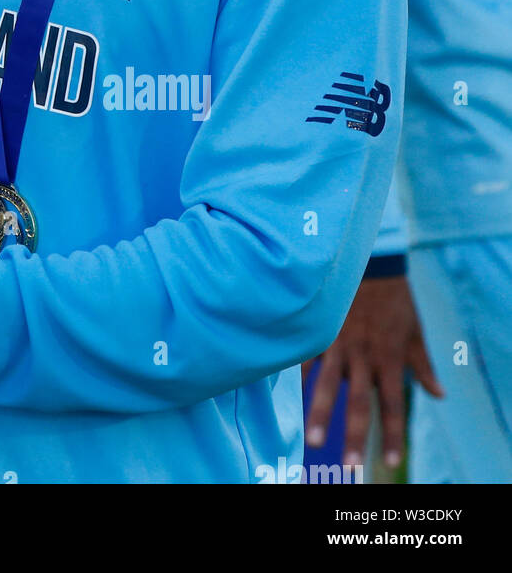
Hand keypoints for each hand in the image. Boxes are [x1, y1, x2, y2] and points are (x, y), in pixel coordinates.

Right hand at [304, 274, 442, 470]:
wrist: (368, 261)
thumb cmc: (394, 298)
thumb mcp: (415, 331)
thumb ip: (423, 365)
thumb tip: (439, 394)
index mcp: (389, 359)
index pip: (393, 405)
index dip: (393, 435)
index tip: (390, 461)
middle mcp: (363, 356)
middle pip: (358, 403)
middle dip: (354, 436)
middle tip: (350, 465)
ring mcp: (337, 344)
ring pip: (326, 385)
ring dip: (320, 414)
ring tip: (311, 440)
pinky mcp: (318, 330)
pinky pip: (305, 356)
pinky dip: (297, 376)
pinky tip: (288, 396)